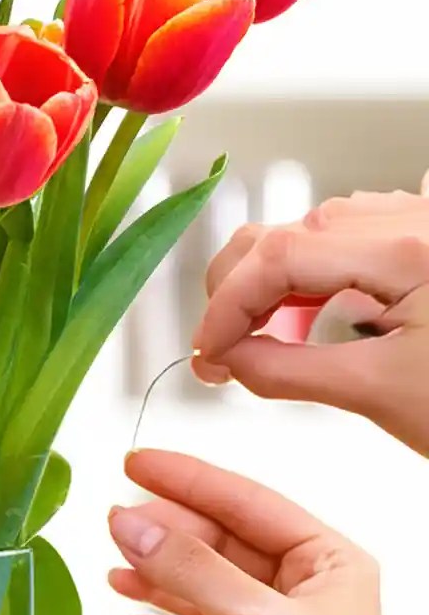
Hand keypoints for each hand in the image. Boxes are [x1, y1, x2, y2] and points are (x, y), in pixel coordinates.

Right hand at [108, 450, 382, 614]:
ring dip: (156, 578)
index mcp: (329, 565)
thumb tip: (136, 523)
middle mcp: (304, 595)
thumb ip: (193, 570)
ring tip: (119, 568)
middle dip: (165, 532)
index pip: (247, 501)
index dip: (188, 479)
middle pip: (219, 542)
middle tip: (119, 520)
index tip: (138, 464)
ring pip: (203, 587)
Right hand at [192, 172, 428, 455]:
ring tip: (267, 343)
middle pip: (285, 233)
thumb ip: (288, 371)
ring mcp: (423, 226)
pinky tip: (309, 320)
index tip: (206, 353)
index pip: (276, 257)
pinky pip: (347, 240)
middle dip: (239, 292)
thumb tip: (227, 361)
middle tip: (223, 352)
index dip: (225, 306)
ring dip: (273, 286)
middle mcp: (416, 220)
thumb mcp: (382, 394)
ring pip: (310, 232)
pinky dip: (312, 280)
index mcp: (410, 250)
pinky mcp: (428, 242)